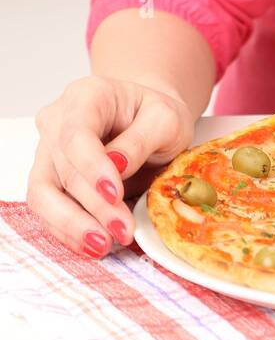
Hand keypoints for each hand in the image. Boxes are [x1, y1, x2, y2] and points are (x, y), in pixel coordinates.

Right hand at [27, 76, 194, 258]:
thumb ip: (142, 138)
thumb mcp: (166, 119)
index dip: (92, 167)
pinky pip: (48, 208)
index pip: (77, 134)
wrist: (148, 121)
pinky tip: (92, 244)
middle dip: (93, 205)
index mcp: (87, 95)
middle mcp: (58, 120)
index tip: (115, 193)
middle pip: (62, 168)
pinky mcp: (49, 177)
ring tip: (105, 244)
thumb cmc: (157, 115)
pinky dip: (69, 230)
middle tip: (122, 230)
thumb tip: (116, 165)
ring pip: (43, 193)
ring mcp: (48, 149)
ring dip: (73, 224)